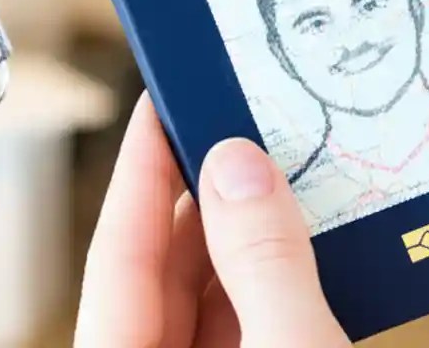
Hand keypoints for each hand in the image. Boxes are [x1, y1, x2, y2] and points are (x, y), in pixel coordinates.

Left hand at [74, 94, 350, 346]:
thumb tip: (237, 165)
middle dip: (208, 200)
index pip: (115, 254)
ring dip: (251, 245)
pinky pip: (248, 332)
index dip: (140, 171)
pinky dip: (276, 292)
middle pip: (162, 275)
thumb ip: (265, 262)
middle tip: (239, 126)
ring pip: (210, 306)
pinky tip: (313, 250)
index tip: (158, 104)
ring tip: (288, 178)